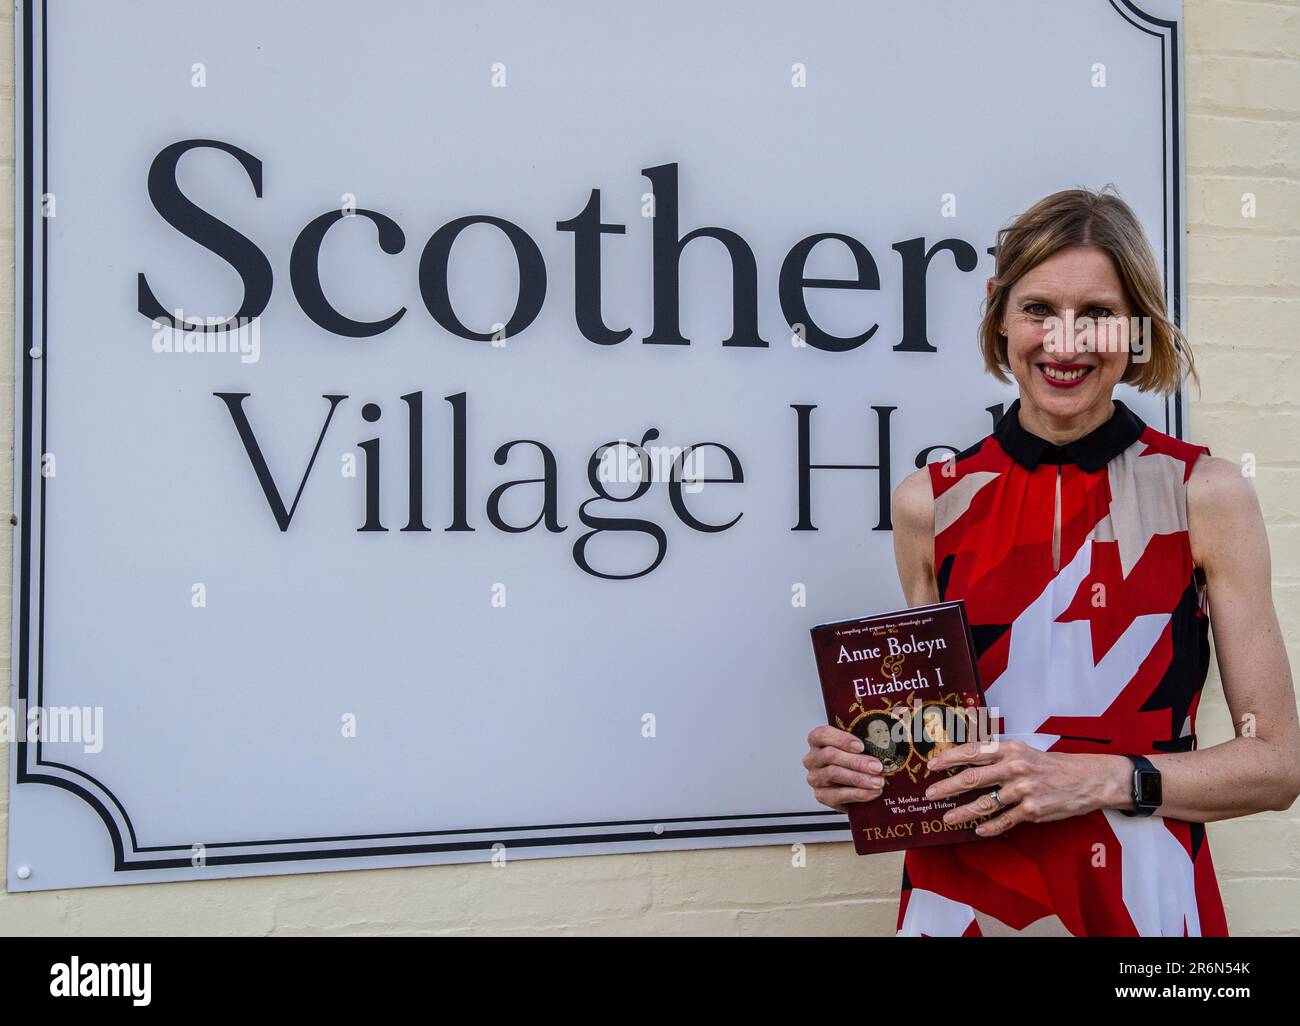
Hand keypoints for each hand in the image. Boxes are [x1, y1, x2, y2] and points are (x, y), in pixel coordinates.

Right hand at [803, 725, 885, 812]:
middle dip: (856, 761)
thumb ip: (867, 738)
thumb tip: (893, 730)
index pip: (822, 735)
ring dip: (859, 778)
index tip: (861, 746)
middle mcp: (813, 759)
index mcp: (818, 741)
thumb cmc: (856, 761)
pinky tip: (872, 793)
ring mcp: (815, 778)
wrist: (854, 787)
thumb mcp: (858, 746)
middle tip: (877, 766)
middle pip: (830, 755)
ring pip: (834, 774)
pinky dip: (857, 794)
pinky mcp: (822, 796)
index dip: (841, 739)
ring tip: (878, 782)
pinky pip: (837, 795)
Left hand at [924, 739, 1131, 836]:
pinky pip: (1006, 820)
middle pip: (973, 778)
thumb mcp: (1023, 751)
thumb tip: (965, 759)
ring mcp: (1024, 790)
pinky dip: (990, 827)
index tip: (932, 765)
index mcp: (1010, 749)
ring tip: (947, 818)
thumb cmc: (1048, 765)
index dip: (950, 758)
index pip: (973, 752)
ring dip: (963, 812)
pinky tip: (978, 831)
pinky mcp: (1033, 810)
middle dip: (947, 787)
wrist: (1085, 779)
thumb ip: (996, 755)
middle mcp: (1014, 768)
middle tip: (929, 795)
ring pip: (986, 803)